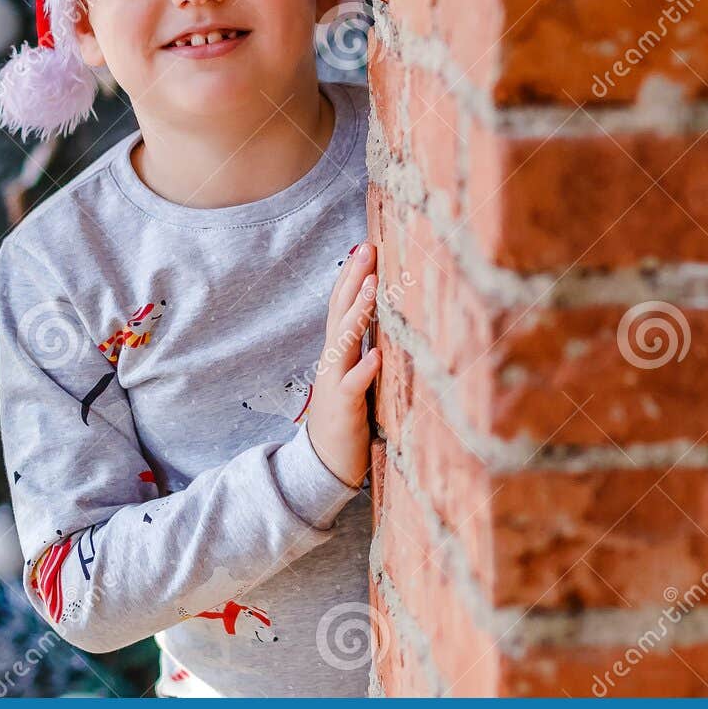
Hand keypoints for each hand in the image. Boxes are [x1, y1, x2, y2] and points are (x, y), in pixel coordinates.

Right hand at [306, 241, 380, 488]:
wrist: (325, 463)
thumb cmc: (347, 418)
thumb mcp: (355, 376)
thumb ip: (362, 349)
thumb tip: (382, 321)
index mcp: (337, 352)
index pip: (341, 305)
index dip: (351, 275)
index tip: (365, 245)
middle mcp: (333, 360)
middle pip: (340, 311)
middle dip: (353, 278)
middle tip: (367, 248)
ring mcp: (335, 382)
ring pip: (344, 341)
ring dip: (358, 312)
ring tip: (372, 285)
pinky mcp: (343, 408)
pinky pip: (352, 386)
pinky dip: (364, 369)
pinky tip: (377, 355)